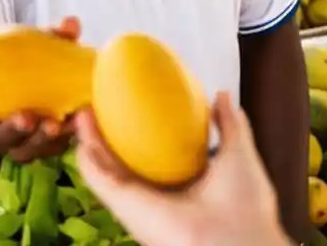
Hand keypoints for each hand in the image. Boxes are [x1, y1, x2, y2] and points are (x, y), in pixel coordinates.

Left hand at [0, 17, 81, 163]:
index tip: (80, 117)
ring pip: (6, 141)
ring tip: (24, 117)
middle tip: (53, 124)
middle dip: (44, 137)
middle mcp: (19, 141)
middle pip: (35, 146)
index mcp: (43, 130)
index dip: (72, 131)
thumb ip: (54, 44)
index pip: (61, 137)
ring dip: (14, 131)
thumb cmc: (13, 84)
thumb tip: (72, 22)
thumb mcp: (35, 63)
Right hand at [74, 92, 292, 245]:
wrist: (236, 238)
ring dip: (91, 140)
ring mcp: (140, 201)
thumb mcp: (239, 152)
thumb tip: (221, 95)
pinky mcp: (126, 209)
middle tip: (99, 103)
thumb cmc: (245, 202)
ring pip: (107, 168)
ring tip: (83, 112)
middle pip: (124, 160)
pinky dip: (88, 159)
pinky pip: (101, 181)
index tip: (130, 102)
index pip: (154, 154)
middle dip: (108, 134)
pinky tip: (81, 135)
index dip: (140, 129)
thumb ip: (229, 124)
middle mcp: (158, 193)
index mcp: (184, 183)